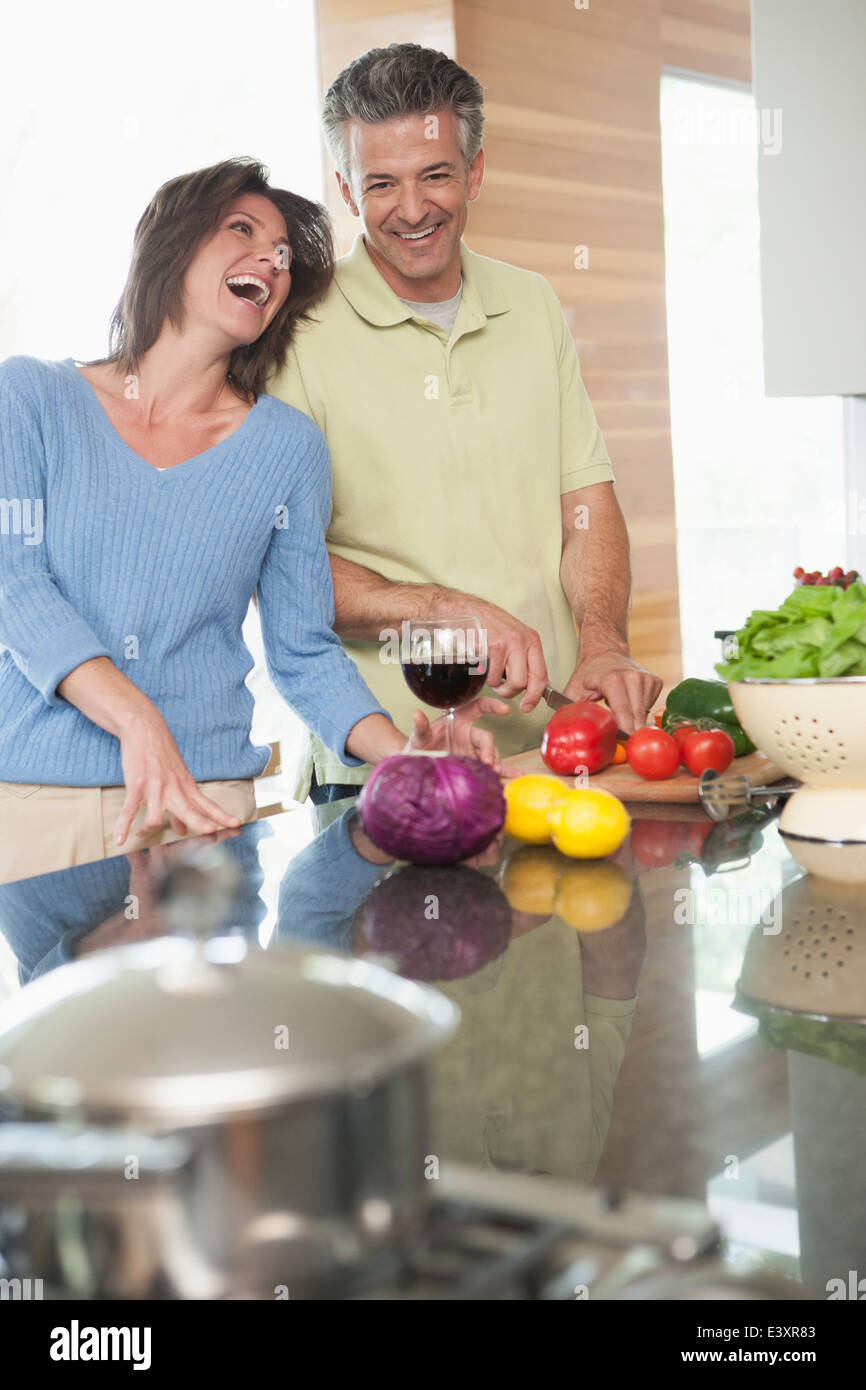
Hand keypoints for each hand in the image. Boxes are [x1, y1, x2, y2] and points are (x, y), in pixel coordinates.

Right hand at [115, 708, 242, 846]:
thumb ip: (181, 806)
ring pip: (155, 817)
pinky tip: (118, 839)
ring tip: (142, 834)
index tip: (237, 824)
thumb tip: (183, 829)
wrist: (144, 729)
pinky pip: (129, 810)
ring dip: (148, 830)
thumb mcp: (177, 778)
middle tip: (210, 831)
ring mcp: (155, 787)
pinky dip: (123, 826)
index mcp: (186, 786)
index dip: (221, 816)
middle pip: (189, 810)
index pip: (207, 804)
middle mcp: (173, 788)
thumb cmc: (161, 755)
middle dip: (200, 822)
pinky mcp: (136, 785)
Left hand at [404, 695, 509, 770]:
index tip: (504, 709)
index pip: (478, 707)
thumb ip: (420, 727)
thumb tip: (417, 714)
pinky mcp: (475, 764)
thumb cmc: (418, 747)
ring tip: (493, 773)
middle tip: (487, 763)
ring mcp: (473, 750)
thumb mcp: (418, 737)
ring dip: (495, 763)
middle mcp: (469, 733)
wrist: (417, 766)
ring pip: (491, 753)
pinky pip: (493, 766)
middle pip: (486, 738)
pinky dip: (505, 770)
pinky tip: (516, 775)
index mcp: (458, 720)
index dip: (491, 705)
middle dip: (489, 750)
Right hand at [450, 597, 547, 711]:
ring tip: (487, 668)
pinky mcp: (489, 647)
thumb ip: (523, 657)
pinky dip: (481, 674)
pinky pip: (487, 676)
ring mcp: (505, 643)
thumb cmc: (486, 624)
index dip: (535, 696)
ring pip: (502, 682)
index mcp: (531, 639)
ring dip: (492, 682)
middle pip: (522, 684)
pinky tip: (478, 660)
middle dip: (508, 692)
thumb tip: (531, 685)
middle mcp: (521, 641)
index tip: (527, 706)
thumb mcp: (513, 636)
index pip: (541, 675)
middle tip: (500, 687)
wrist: (461, 609)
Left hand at [563, 651, 662, 734]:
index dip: (623, 732)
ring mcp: (646, 679)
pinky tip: (629, 703)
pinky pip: (650, 707)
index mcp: (612, 679)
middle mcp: (633, 677)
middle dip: (629, 733)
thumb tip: (566, 731)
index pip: (623, 712)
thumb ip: (570, 710)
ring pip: (644, 714)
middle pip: (636, 717)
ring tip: (618, 712)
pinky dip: (640, 711)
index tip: (620, 746)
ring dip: (633, 721)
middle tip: (620, 743)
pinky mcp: (655, 681)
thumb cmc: (589, 673)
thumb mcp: (574, 690)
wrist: (606, 653)